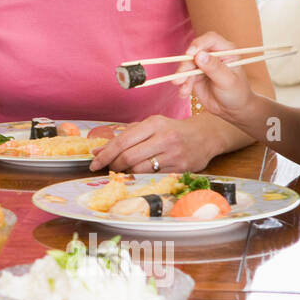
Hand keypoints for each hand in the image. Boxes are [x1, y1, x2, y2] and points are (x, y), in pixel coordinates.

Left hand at [88, 114, 217, 173]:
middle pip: (129, 157)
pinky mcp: (181, 168)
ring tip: (123, 171)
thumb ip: (126, 136)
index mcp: (154, 123)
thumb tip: (99, 152)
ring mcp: (174, 154)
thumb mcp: (151, 126)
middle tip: (110, 168)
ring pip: (140, 169)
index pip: (122, 141)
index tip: (94, 163)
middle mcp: (164, 137)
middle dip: (114, 165)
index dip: (105, 154)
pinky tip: (139, 174)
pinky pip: (154, 176)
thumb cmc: (173, 130)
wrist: (205, 136)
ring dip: (126, 173)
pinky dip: (141, 177)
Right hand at [175, 31, 257, 124]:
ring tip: (183, 89)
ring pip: (187, 65)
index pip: (210, 39)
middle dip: (185, 65)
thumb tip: (199, 55)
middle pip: (194, 52)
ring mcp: (203, 65)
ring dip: (182, 77)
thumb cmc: (237, 93)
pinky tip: (184, 94)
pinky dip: (183, 85)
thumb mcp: (228, 81)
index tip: (190, 54)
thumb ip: (214, 68)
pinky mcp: (195, 76)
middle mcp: (213, 55)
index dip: (199, 44)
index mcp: (226, 51)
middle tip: (179, 78)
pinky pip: (184, 77)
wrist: (233, 110)